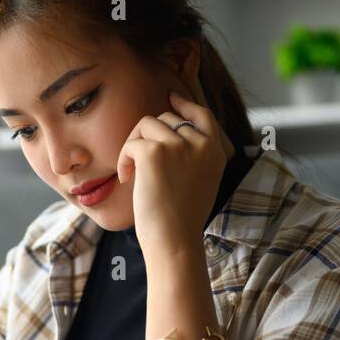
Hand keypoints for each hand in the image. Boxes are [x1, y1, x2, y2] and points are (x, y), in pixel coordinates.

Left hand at [116, 86, 233, 258]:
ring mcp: (179, 145)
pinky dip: (124, 159)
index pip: (201, 114)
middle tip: (137, 164)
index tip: (171, 98)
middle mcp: (201, 144)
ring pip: (147, 124)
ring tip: (131, 173)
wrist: (174, 242)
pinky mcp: (155, 152)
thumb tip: (170, 133)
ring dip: (134, 146)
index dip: (184, 103)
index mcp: (215, 152)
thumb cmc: (181, 222)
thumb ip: (193, 157)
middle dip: (148, 136)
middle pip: (167, 118)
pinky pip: (132, 142)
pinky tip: (126, 179)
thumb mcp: (199, 183)